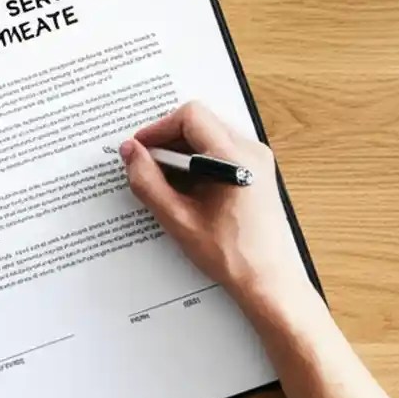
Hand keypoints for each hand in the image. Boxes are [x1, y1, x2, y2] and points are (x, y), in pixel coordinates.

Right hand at [119, 102, 312, 314]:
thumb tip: (130, 152)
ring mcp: (257, 161)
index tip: (139, 149)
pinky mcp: (256, 172)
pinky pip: (220, 151)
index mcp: (236, 158)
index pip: (191, 116)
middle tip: (145, 165)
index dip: (158, 128)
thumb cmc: (232, 255)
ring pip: (208, 135)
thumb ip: (148, 181)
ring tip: (164, 182)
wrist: (269, 281)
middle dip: (167, 140)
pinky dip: (197, 161)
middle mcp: (251, 151)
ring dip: (181, 152)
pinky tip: (185, 190)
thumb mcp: (179, 219)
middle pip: (200, 122)